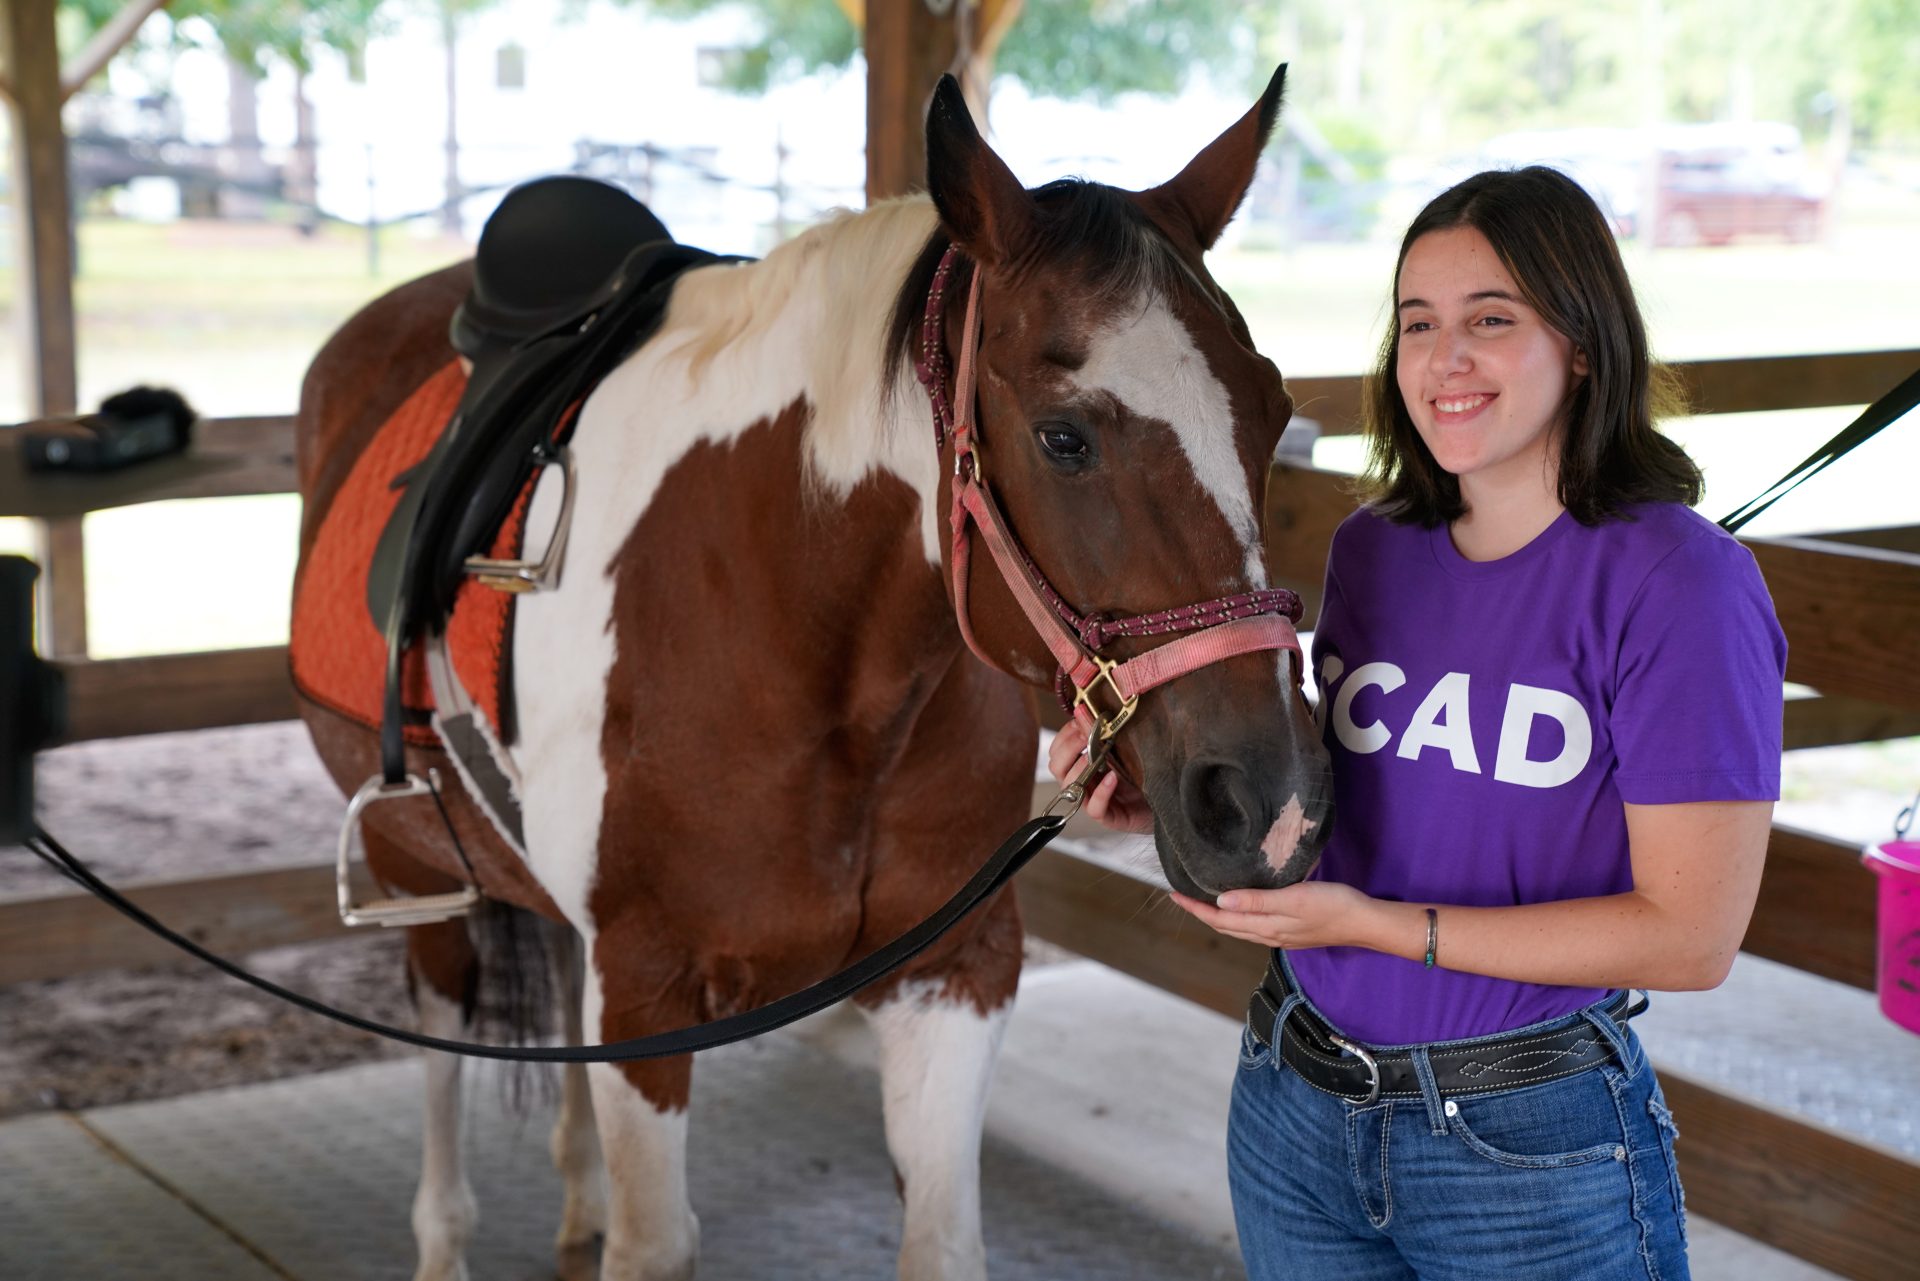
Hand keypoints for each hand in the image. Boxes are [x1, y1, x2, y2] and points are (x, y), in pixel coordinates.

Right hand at [1045, 717, 1155, 834]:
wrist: (1172, 795)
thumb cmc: (1149, 771)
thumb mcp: (1128, 747)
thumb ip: (1109, 734)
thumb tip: (1093, 710)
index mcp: (1086, 764)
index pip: (1058, 752)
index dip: (1064, 736)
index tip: (1079, 721)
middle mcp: (1086, 782)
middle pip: (1057, 768)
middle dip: (1068, 749)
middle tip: (1084, 735)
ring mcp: (1095, 801)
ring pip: (1070, 789)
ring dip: (1079, 769)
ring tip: (1094, 755)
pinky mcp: (1111, 818)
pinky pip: (1095, 809)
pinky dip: (1100, 792)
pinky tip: (1112, 777)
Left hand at [1168, 881, 1380, 949]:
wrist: (1364, 922)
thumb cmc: (1332, 905)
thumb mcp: (1293, 899)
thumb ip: (1258, 902)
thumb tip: (1221, 904)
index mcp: (1266, 927)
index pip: (1221, 920)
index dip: (1195, 909)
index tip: (1174, 895)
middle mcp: (1269, 935)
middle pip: (1226, 926)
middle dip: (1201, 912)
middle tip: (1181, 895)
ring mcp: (1281, 935)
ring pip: (1240, 928)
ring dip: (1219, 916)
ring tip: (1203, 901)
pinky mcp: (1291, 931)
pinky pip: (1254, 926)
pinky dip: (1239, 917)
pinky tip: (1240, 906)